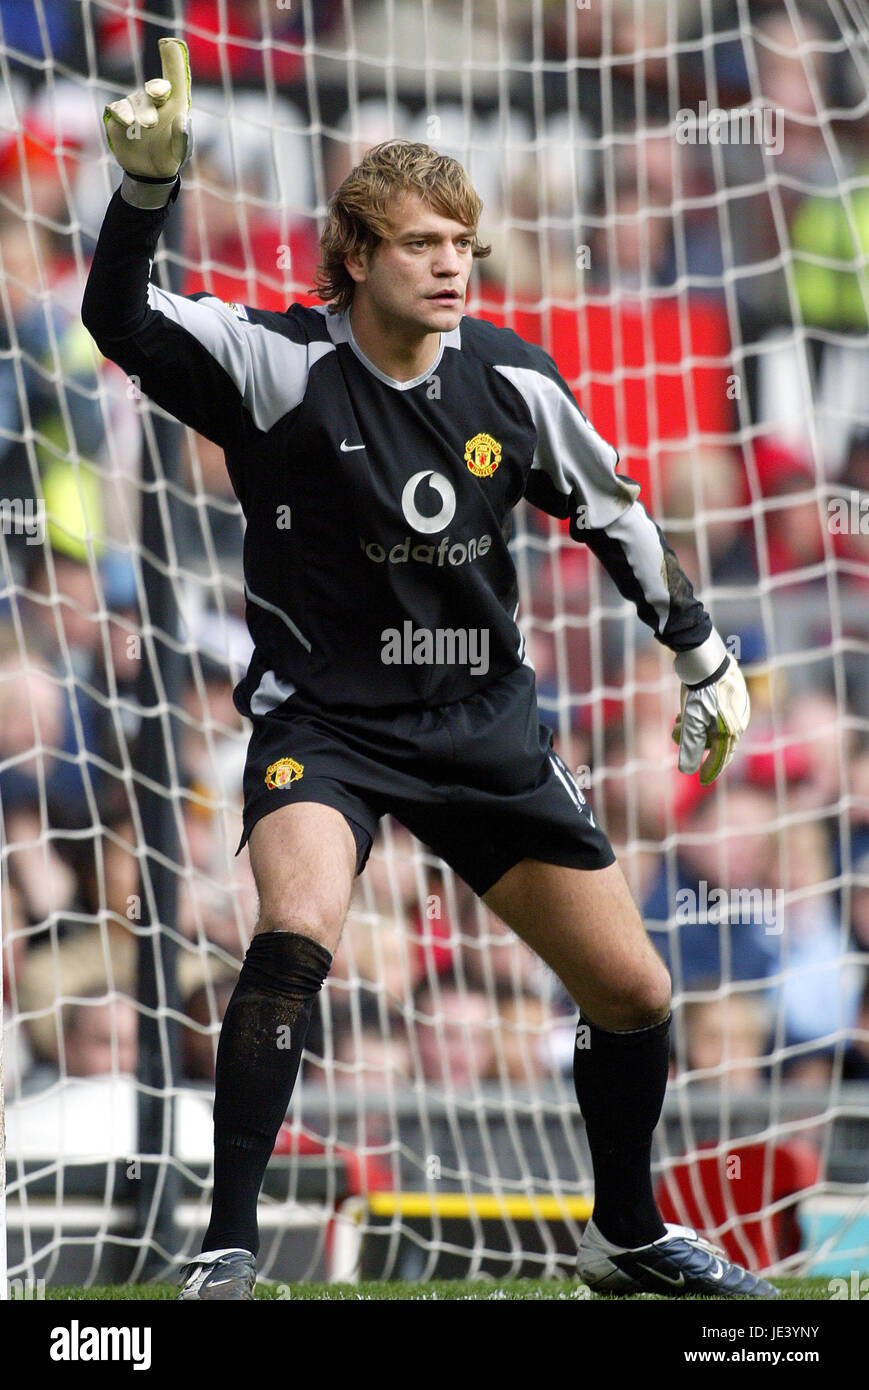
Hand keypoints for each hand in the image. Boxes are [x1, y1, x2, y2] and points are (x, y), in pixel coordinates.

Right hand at [103, 37, 190, 181]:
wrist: (149, 173)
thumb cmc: (169, 154)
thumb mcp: (180, 150)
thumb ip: (183, 136)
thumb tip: (182, 119)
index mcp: (174, 103)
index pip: (174, 78)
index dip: (172, 60)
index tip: (169, 44)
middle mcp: (154, 100)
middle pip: (155, 87)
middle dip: (156, 89)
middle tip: (161, 95)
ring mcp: (135, 107)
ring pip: (135, 101)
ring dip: (140, 111)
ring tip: (147, 126)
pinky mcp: (118, 117)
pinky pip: (116, 109)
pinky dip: (121, 113)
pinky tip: (128, 122)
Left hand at [672, 656, 749, 784]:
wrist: (704, 656)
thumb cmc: (699, 690)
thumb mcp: (691, 721)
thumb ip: (690, 746)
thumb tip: (687, 772)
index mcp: (733, 728)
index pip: (722, 756)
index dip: (712, 769)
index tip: (703, 781)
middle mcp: (738, 718)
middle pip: (715, 740)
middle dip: (694, 740)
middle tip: (675, 733)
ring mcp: (735, 705)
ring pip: (712, 725)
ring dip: (693, 727)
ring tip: (676, 720)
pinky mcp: (728, 692)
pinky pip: (714, 712)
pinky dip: (698, 715)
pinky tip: (683, 710)